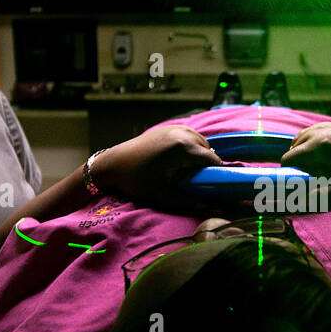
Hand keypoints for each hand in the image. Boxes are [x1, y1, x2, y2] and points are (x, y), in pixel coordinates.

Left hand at [92, 125, 221, 210]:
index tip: (215, 185)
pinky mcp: (169, 126)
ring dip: (200, 154)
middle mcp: (181, 133)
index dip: (217, 172)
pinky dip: (192, 146)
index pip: (211, 158)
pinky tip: (183, 159)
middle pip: (207, 148)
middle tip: (199, 180)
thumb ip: (187, 201)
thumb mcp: (162, 195)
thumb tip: (209, 205)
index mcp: (182, 147)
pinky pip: (190, 135)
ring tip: (191, 171)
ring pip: (200, 140)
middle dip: (207, 164)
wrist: (113, 163)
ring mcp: (175, 127)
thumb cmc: (136, 181)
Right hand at [280, 122, 330, 198]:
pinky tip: (319, 155)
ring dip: (300, 152)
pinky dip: (308, 143)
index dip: (290, 174)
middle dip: (296, 163)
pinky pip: (310, 132)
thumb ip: (318, 196)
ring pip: (299, 138)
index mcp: (320, 146)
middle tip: (310, 178)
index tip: (299, 184)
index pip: (289, 159)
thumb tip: (296, 203)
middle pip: (292, 148)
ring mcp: (326, 125)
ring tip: (314, 168)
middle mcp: (320, 132)